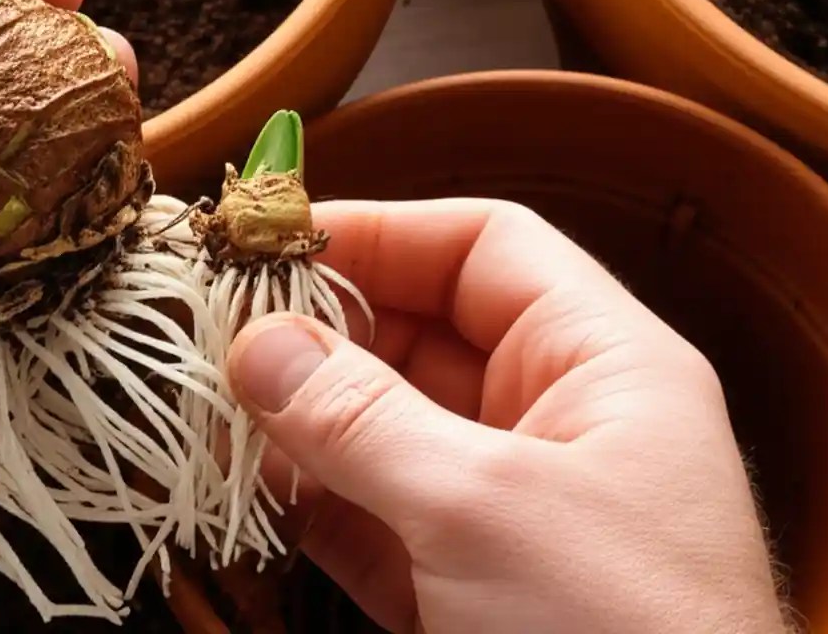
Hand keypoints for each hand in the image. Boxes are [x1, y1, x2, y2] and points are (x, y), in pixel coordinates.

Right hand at [228, 199, 789, 633]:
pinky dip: (306, 500)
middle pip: (418, 337)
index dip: (379, 233)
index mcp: (599, 367)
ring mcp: (499, 508)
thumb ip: (360, 420)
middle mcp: (550, 424)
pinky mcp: (458, 584)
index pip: (483, 250)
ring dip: (295, 420)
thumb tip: (258, 343)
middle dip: (318, 332)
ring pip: (381, 430)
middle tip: (217, 332)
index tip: (273, 242)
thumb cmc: (620, 633)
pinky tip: (245, 485)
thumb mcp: (482, 508)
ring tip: (208, 405)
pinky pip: (368, 514)